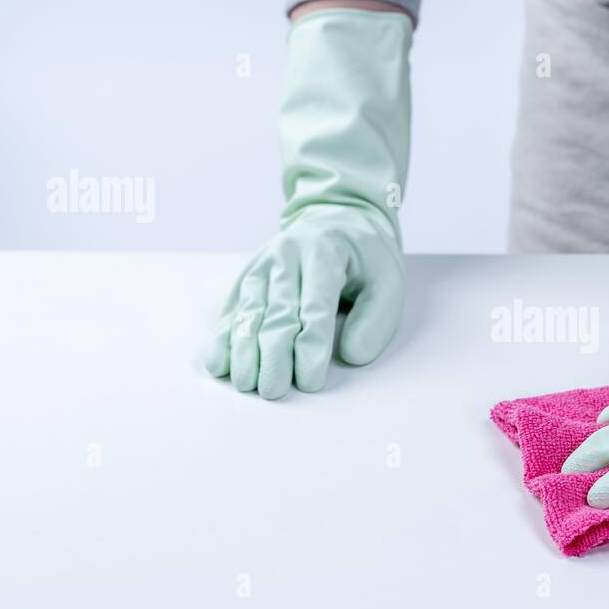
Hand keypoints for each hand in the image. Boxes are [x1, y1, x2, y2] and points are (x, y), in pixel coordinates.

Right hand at [205, 207, 402, 398]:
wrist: (338, 218)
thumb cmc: (366, 258)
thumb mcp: (388, 282)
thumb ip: (375, 320)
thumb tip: (351, 355)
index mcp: (324, 253)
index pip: (315, 308)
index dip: (311, 349)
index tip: (310, 382)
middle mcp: (286, 255)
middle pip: (276, 312)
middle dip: (273, 355)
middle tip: (274, 390)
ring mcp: (262, 265)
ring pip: (248, 311)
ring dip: (244, 350)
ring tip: (246, 384)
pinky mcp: (247, 277)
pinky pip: (232, 309)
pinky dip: (223, 337)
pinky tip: (219, 363)